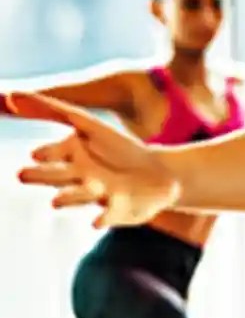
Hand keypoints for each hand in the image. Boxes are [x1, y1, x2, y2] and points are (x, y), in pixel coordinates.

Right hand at [7, 92, 179, 228]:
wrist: (157, 174)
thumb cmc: (119, 149)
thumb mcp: (88, 124)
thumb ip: (51, 109)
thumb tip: (12, 96)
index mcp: (70, 156)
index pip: (51, 155)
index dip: (47, 154)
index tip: (39, 155)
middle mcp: (79, 177)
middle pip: (57, 176)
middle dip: (41, 177)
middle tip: (22, 175)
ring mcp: (97, 195)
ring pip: (79, 196)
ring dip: (68, 198)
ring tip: (54, 202)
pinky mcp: (117, 211)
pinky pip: (109, 215)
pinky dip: (103, 218)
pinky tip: (97, 222)